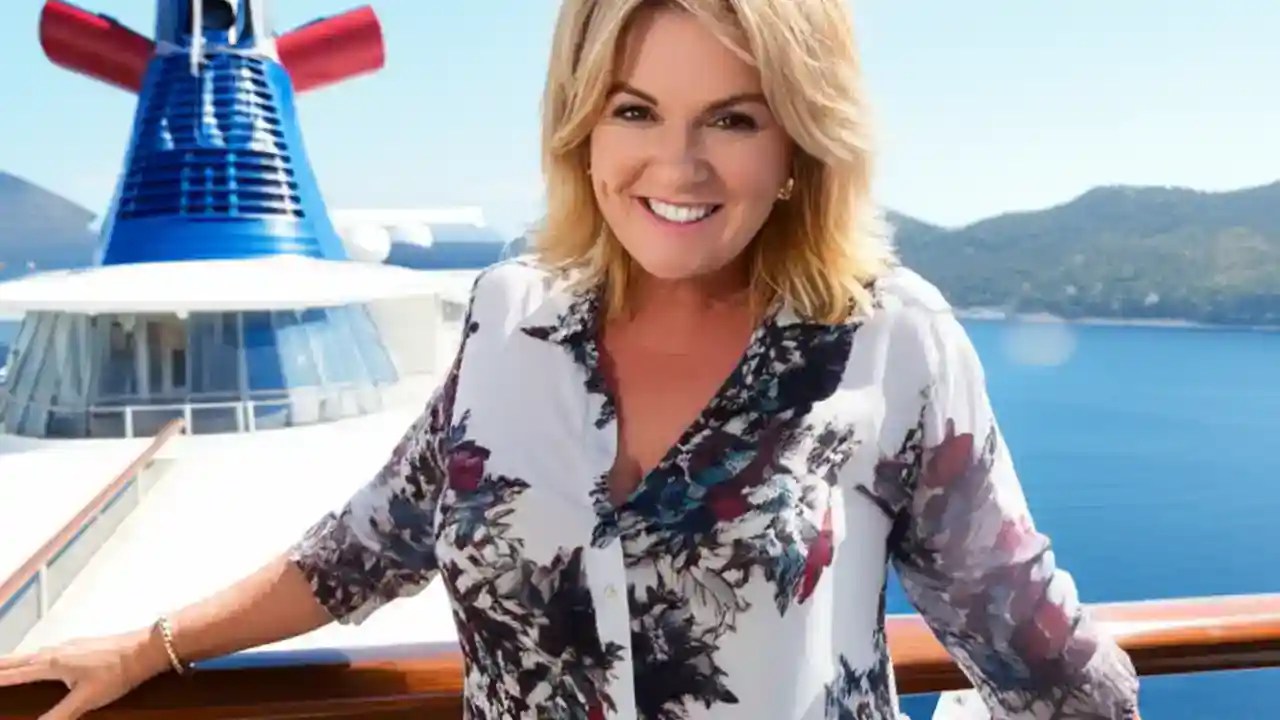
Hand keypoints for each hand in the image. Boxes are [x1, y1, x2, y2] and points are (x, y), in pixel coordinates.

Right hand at [0, 630, 165, 719]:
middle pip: (19, 660)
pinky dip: (32, 659)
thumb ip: (60, 715)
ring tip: (3, 668)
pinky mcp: (81, 646)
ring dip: (14, 661)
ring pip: (32, 655)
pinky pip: (46, 653)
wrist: (146, 648)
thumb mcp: (87, 699)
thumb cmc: (117, 672)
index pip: (15, 673)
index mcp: (51, 663)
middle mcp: (55, 651)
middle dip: (1, 667)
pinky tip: (38, 663)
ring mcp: (69, 646)